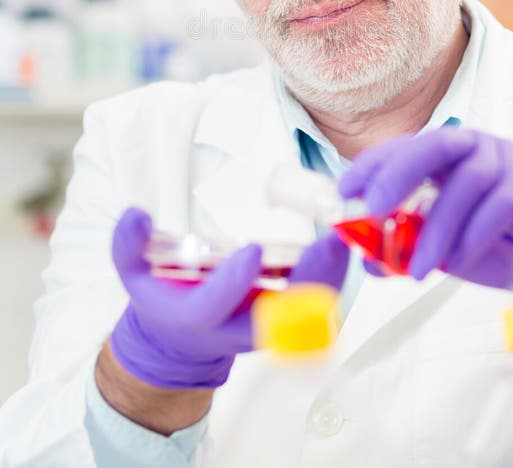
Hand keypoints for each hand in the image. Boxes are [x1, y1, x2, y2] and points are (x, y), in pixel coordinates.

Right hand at [111, 208, 348, 388]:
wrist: (180, 339)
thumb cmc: (161, 297)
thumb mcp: (133, 271)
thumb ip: (128, 243)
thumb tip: (134, 214)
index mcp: (197, 316)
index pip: (216, 305)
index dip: (233, 281)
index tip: (249, 250)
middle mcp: (236, 329)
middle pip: (277, 316)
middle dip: (306, 282)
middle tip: (326, 244)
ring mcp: (266, 329)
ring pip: (306, 313)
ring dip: (328, 277)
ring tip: (343, 238)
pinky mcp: (285, 323)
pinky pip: (315, 304)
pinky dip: (331, 277)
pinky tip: (343, 246)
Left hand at [339, 127, 512, 290]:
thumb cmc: (489, 241)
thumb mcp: (437, 245)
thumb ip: (404, 248)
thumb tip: (368, 262)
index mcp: (444, 153)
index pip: (403, 147)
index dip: (372, 165)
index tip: (345, 191)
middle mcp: (473, 147)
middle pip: (433, 145)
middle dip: (398, 175)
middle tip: (374, 212)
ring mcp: (505, 162)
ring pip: (465, 182)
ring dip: (436, 228)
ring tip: (418, 269)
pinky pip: (498, 206)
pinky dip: (472, 237)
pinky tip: (456, 264)